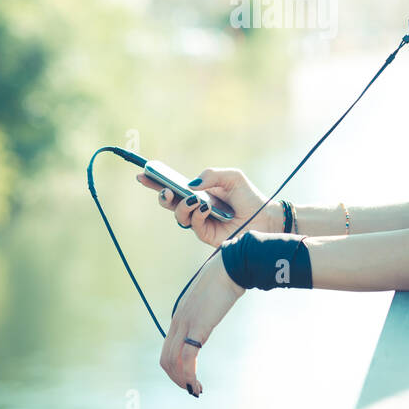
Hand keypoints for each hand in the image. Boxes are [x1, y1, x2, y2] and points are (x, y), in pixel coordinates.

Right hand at [136, 166, 279, 246]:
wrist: (265, 216)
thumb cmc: (249, 196)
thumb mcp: (232, 177)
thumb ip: (212, 175)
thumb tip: (191, 185)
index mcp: (198, 191)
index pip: (173, 186)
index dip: (156, 181)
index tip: (143, 173)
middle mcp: (196, 207)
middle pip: (170, 203)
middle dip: (162, 195)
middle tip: (165, 190)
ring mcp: (200, 221)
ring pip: (179, 215)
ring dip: (181, 206)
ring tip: (193, 200)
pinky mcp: (207, 235)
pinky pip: (194, 224)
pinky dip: (197, 214)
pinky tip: (205, 207)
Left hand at [160, 253, 245, 397]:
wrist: (231, 267)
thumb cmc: (224, 278)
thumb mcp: (210, 297)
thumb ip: (206, 308)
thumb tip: (213, 308)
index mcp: (179, 315)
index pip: (168, 348)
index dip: (175, 367)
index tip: (188, 377)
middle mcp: (178, 321)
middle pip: (166, 359)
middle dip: (176, 378)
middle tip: (191, 388)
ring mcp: (186, 324)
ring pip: (173, 361)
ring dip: (182, 380)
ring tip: (196, 389)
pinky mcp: (198, 327)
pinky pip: (187, 357)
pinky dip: (189, 375)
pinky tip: (197, 383)